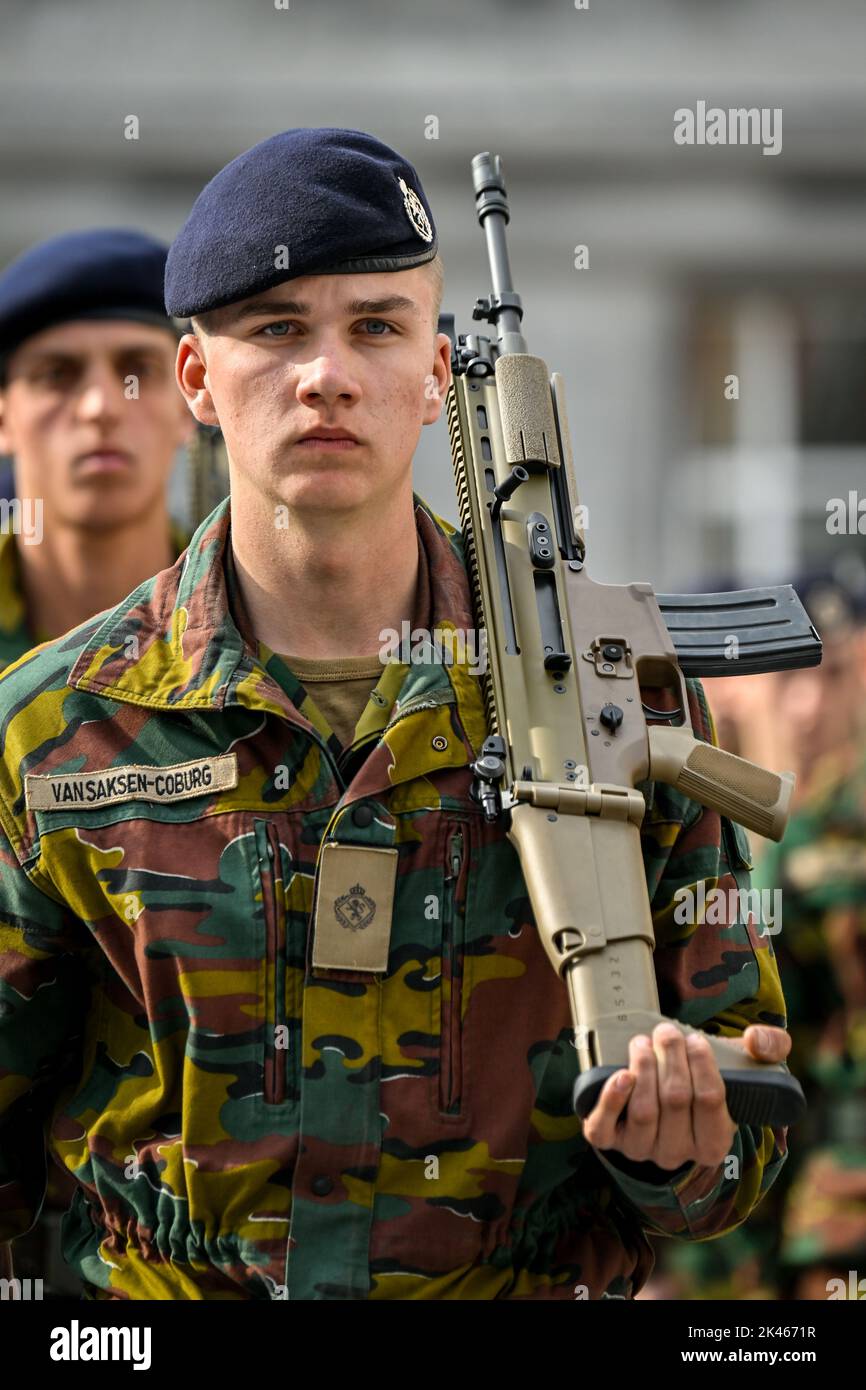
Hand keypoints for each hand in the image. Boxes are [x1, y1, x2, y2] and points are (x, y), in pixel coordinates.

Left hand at [582, 1022, 790, 1171]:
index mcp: (715, 1142)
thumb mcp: (744, 1064)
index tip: (695, 1039)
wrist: (663, 1095)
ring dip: (643, 1069)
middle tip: (666, 1033)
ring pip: (644, 1111)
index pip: (710, 1102)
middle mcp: (678, 1153)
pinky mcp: (609, 1141)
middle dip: (670, 1059)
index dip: (701, 1065)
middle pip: (675, 1101)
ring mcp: (642, 1150)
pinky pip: (605, 1129)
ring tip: (643, 1043)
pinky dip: (610, 1100)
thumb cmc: (705, 1078)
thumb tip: (756, 1039)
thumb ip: (770, 1046)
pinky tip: (618, 1075)